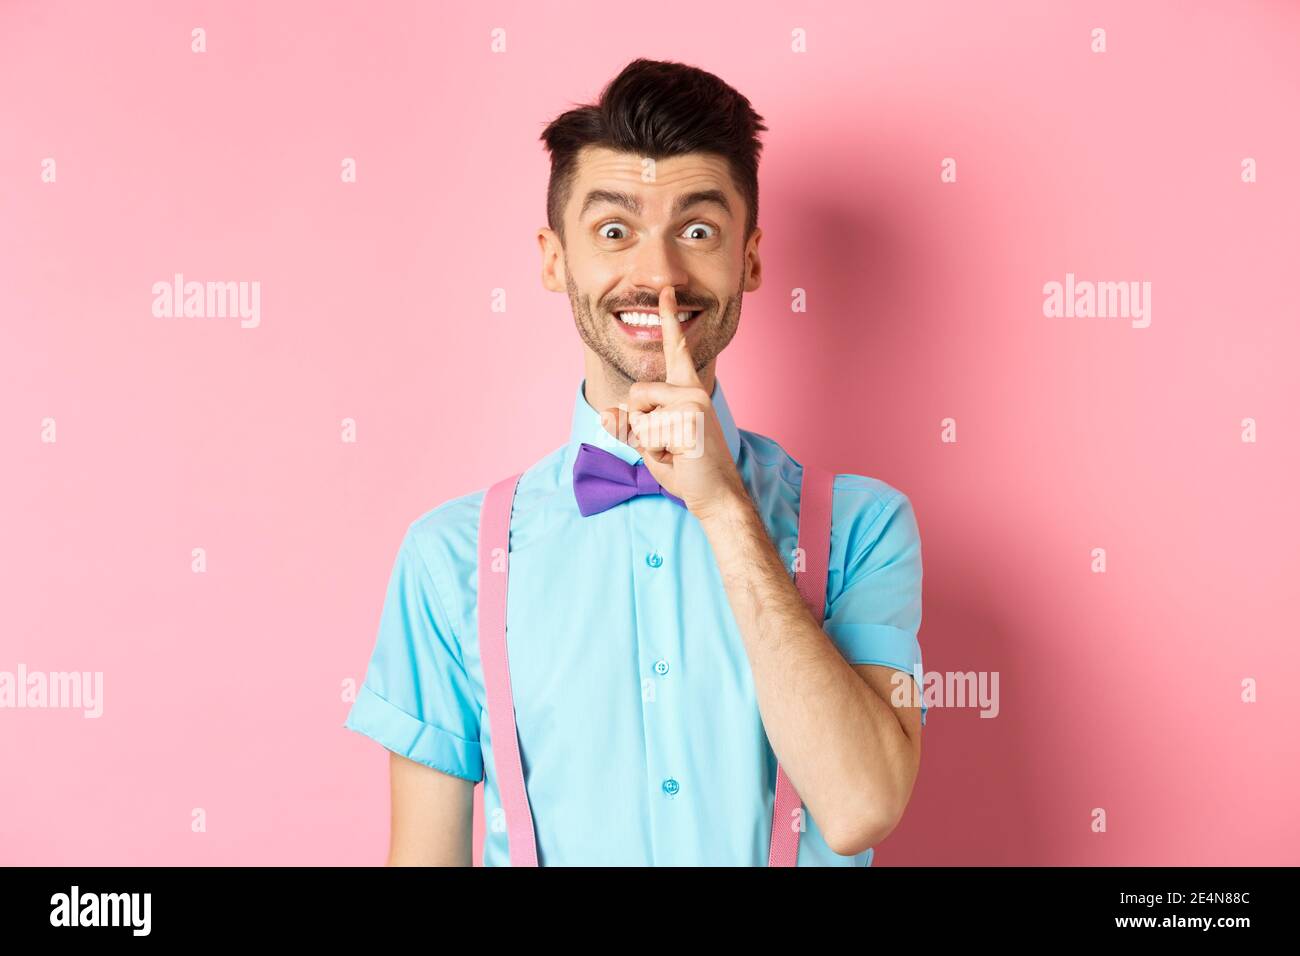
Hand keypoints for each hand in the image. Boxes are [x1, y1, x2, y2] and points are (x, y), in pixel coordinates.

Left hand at [600, 286, 748, 519]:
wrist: (715, 495)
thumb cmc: (687, 470)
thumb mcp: (652, 444)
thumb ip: (631, 425)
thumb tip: (607, 413)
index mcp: (687, 392)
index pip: (676, 351)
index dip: (669, 321)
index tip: (667, 292)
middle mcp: (692, 391)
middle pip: (637, 392)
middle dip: (638, 424)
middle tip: (666, 446)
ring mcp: (693, 402)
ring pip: (638, 414)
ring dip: (646, 441)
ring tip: (674, 452)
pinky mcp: (689, 418)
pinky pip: (647, 432)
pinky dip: (654, 453)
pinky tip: (679, 458)